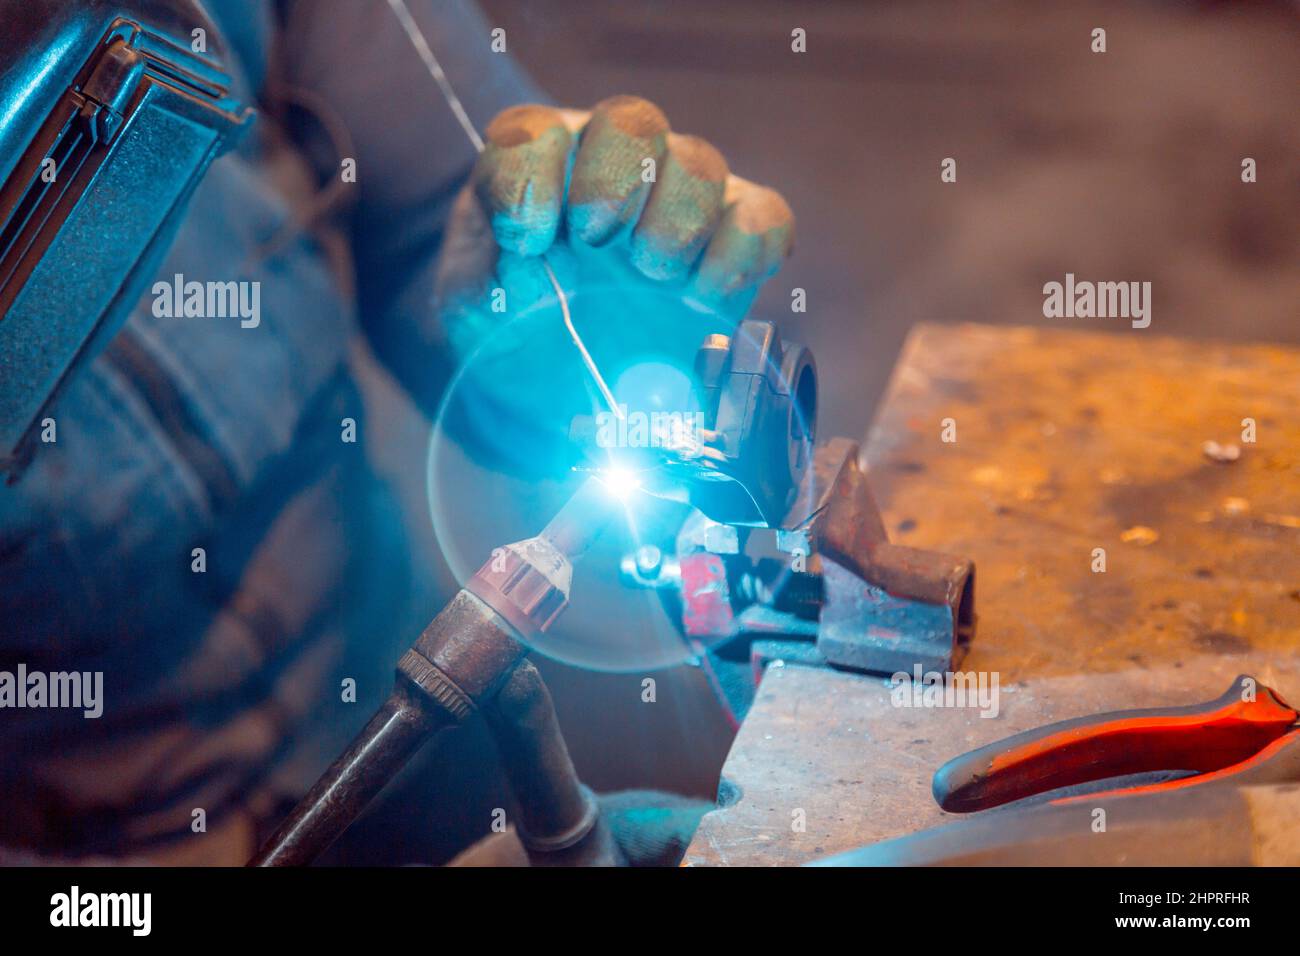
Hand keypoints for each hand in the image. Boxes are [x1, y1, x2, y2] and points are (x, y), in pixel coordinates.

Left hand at [432, 96, 792, 469]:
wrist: (561, 389)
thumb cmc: (512, 337)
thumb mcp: (474, 310)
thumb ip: (482, 283)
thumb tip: (527, 267)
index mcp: (537, 169)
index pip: (535, 134)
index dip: (531, 173)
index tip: (526, 240)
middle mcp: (612, 170)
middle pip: (631, 123)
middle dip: (613, 180)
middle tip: (596, 243)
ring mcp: (678, 204)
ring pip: (699, 163)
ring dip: (677, 218)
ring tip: (653, 276)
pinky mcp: (730, 248)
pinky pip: (763, 219)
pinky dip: (743, 250)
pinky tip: (703, 296)